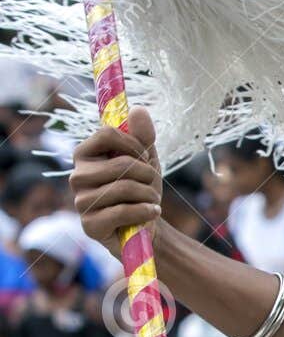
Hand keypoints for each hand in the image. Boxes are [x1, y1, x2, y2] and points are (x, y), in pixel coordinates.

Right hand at [68, 106, 161, 255]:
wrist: (145, 227)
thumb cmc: (141, 190)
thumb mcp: (146, 160)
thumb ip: (143, 136)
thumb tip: (138, 109)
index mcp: (84, 154)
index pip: (107, 134)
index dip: (134, 145)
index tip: (145, 157)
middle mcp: (77, 176)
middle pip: (121, 163)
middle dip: (147, 174)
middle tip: (152, 185)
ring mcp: (81, 201)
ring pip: (124, 187)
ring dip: (149, 194)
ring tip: (153, 201)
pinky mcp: (90, 225)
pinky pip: (122, 211)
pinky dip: (144, 211)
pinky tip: (152, 213)